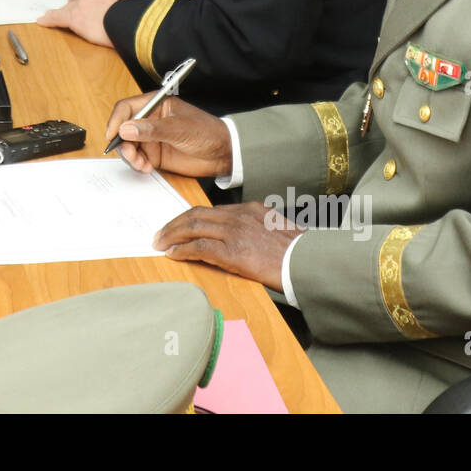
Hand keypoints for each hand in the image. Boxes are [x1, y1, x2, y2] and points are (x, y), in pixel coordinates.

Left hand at [36, 0, 127, 47]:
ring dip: (64, 13)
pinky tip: (43, 21)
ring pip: (68, 6)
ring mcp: (82, 2)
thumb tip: (120, 11)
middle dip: (76, 5)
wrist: (129, 23)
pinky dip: (49, 19)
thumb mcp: (128, 4)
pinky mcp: (74, 16)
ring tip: (58, 18)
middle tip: (79, 15)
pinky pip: (57, 16)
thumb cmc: (133, 18)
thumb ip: (119, 3)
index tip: (88, 5)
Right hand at [105, 93, 230, 177]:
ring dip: (130, 156)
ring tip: (141, 164)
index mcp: (155, 105)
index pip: (126, 108)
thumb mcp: (179, 128)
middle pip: (123, 129)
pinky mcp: (154, 155)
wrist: (222, 154)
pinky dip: (137, 165)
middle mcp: (149, 121)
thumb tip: (126, 128)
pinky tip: (147, 168)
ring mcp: (151, 138)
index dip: (116, 120)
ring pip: (128, 146)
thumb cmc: (206, 132)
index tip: (113, 134)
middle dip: (123, 143)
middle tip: (131, 155)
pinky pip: (137, 159)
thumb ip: (152, 129)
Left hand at [153, 202, 302, 289]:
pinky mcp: (233, 252)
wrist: (310, 261)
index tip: (178, 225)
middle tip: (160, 234)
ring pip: (193, 227)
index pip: (210, 210)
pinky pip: (199, 247)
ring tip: (160, 243)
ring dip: (171, 235)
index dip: (189, 218)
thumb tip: (240, 237)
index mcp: (249, 209)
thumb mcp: (275, 229)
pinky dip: (182, 250)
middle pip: (196, 215)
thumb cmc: (298, 250)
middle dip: (174, 224)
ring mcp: (234, 233)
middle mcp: (239, 216)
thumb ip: (255, 227)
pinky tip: (173, 255)